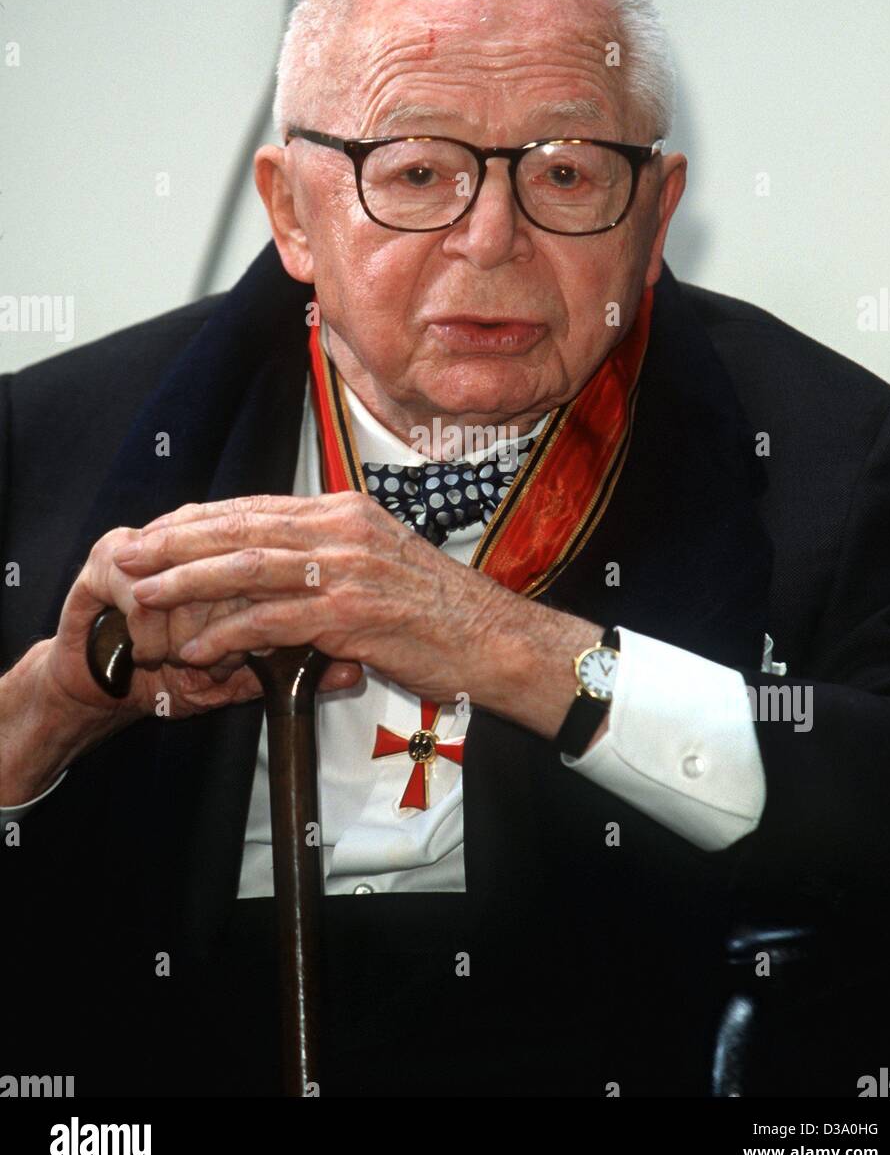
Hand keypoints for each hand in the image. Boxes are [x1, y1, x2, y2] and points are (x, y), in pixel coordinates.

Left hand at [113, 491, 527, 707]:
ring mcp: (347, 568)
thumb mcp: (382, 564)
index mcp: (346, 512)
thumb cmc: (440, 611)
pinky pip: (274, 620)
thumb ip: (330, 558)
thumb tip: (279, 571)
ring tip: (143, 594)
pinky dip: (229, 634)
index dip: (200, 521)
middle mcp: (342, 529)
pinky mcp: (351, 612)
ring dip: (187, 581)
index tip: (158, 532)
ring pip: (247, 567)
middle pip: (240, 528)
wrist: (496, 639)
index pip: (256, 508)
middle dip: (175, 541)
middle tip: (128, 551)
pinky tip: (198, 647)